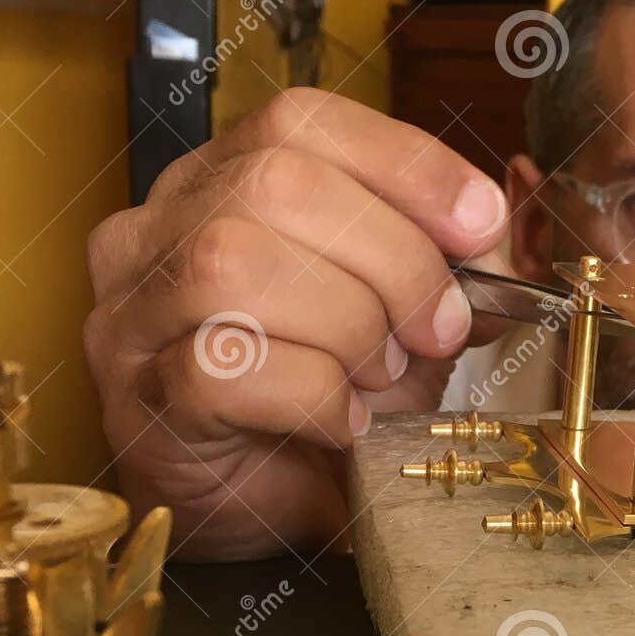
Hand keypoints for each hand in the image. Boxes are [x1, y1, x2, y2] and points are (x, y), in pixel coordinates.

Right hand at [84, 88, 509, 559]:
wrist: (264, 514)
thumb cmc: (320, 400)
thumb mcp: (403, 319)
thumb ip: (450, 271)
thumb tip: (498, 243)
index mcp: (222, 181)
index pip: (299, 121)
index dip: (406, 164)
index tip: (480, 225)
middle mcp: (159, 229)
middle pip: (275, 184)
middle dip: (393, 258)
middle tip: (438, 328)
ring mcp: (135, 312)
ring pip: (235, 263)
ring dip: (348, 325)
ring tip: (380, 374)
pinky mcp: (140, 396)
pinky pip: (221, 368)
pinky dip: (312, 394)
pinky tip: (342, 420)